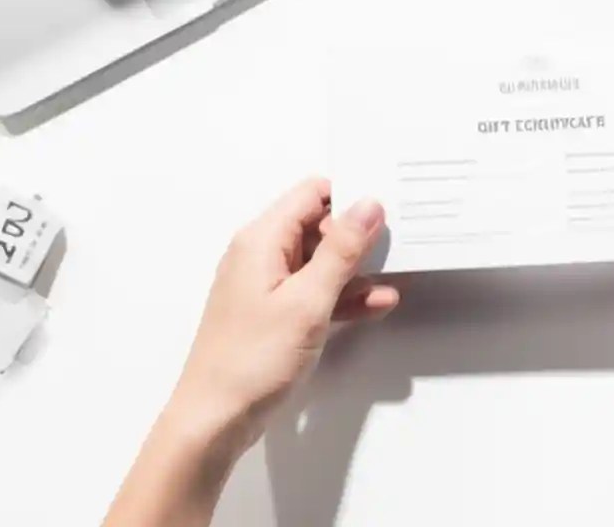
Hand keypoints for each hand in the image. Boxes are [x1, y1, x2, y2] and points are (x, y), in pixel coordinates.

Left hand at [170, 178, 398, 452]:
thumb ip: (341, 251)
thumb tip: (368, 206)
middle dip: (357, 236)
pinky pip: (315, 292)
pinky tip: (375, 304)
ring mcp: (267, 286)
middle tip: (398, 245)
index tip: (386, 212)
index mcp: (262, 240)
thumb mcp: (308, 301)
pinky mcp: (275, 313)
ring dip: (355, 271)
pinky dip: (343, 296)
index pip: (312, 194)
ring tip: (393, 279)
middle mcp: (261, 255)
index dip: (349, 198)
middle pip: (318, 226)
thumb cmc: (253, 359)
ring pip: (320, 262)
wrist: (215, 419)